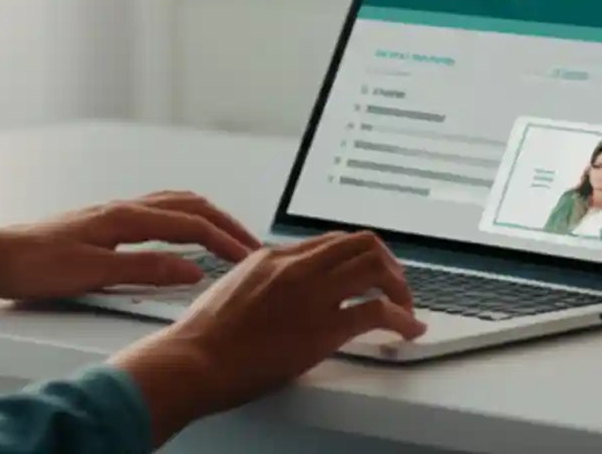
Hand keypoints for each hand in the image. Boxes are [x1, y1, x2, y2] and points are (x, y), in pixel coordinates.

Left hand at [0, 191, 260, 300]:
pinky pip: (158, 213)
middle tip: (252, 245)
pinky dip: (184, 220)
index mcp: (126, 218)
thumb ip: (146, 270)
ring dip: (206, 218)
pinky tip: (183, 237)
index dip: (226, 241)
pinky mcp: (105, 223)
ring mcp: (115, 213)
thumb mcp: (94, 273)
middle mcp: (124, 208)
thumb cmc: (34, 265)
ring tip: (227, 238)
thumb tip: (193, 269)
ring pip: (175, 205)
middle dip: (225, 223)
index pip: (192, 224)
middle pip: (191, 205)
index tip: (250, 258)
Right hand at [110, 230, 426, 447]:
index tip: (366, 273)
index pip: (329, 242)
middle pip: (360, 243)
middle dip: (386, 263)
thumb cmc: (203, 336)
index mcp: (272, 256)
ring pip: (375, 267)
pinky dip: (402, 319)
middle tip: (395, 286)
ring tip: (405, 309)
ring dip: (399, 288)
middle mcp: (296, 267)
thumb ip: (260, 283)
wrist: (194, 359)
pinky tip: (407, 330)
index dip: (355, 257)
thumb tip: (276, 295)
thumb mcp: (232, 290)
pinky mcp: (322, 328)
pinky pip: (377, 311)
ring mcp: (311, 294)